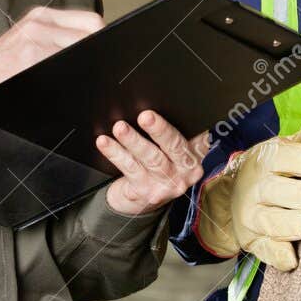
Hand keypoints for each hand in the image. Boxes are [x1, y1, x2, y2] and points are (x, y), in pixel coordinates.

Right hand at [0, 6, 102, 84]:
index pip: (89, 20)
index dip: (103, 36)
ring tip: (88, 72)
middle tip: (103, 62)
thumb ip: (57, 35)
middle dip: (100, 50)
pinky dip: (76, 74)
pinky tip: (74, 80)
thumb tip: (91, 41)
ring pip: (81, 49)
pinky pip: (66, 63)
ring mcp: (35, 41)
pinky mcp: (31, 59)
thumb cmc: (4, 61)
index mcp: (41, 16)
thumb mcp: (29, 37)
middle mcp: (39, 23)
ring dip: (90, 63)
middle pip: (90, 33)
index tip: (108, 47)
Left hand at [96, 112, 210, 216]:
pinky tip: (105, 142)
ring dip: (133, 141)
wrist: (144, 198)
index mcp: (195, 155)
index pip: (196, 138)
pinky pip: (129, 168)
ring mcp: (166, 183)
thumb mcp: (176, 150)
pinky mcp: (146, 191)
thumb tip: (165, 102)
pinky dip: (115, 152)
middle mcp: (185, 172)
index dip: (192, 128)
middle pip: (173, 147)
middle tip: (145, 116)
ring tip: (120, 128)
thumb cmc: (161, 163)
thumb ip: (176, 132)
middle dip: (159, 130)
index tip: (179, 113)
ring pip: (150, 158)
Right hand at [194, 130, 300, 269]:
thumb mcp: (283, 147)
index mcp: (267, 159)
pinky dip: (288, 256)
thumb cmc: (270, 170)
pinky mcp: (254, 243)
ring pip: (292, 225)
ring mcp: (253, 218)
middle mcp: (257, 188)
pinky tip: (295, 253)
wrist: (233, 195)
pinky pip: (276, 255)